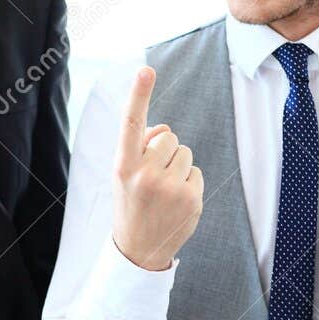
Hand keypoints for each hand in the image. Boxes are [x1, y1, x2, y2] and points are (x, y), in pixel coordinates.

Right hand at [111, 66, 203, 270]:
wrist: (138, 249)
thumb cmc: (131, 202)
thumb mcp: (124, 173)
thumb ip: (140, 145)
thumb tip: (166, 128)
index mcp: (122, 165)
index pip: (131, 123)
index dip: (139, 94)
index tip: (145, 69)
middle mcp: (144, 175)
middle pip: (168, 137)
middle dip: (164, 151)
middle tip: (152, 177)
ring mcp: (169, 188)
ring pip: (184, 152)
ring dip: (177, 166)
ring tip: (163, 190)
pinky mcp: (190, 199)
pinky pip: (195, 172)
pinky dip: (188, 183)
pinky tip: (175, 202)